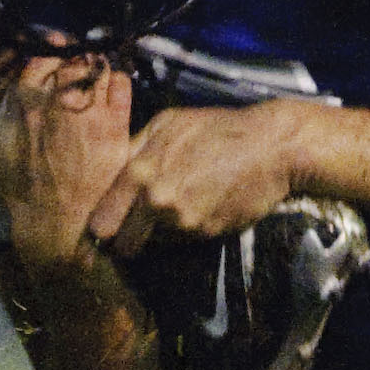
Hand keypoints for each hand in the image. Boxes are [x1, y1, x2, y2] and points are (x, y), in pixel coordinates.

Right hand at [0, 56, 132, 269]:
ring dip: (97, 69)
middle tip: (75, 75)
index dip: (49, 58)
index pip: (42, 57)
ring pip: (98, 66)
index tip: (51, 67)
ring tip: (94, 80)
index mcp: (23, 99)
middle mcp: (55, 101)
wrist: (52, 220)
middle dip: (74, 62)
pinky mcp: (115, 128)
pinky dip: (118, 81)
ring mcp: (88, 113)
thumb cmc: (12, 185)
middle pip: (72, 58)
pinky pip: (122, 85)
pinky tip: (110, 92)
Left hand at [87, 99, 308, 255]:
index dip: (99, 226)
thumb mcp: (166, 125)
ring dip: (155, 236)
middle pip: (122, 245)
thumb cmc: (216, 129)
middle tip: (127, 232)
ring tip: (168, 212)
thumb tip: (110, 169)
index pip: (101, 220)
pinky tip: (194, 208)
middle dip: (122, 241)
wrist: (270, 148)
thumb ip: (134, 149)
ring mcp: (183, 222)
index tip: (102, 227)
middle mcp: (156, 203)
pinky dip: (182, 232)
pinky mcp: (207, 234)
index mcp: (139, 172)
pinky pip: (182, 241)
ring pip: (153, 245)